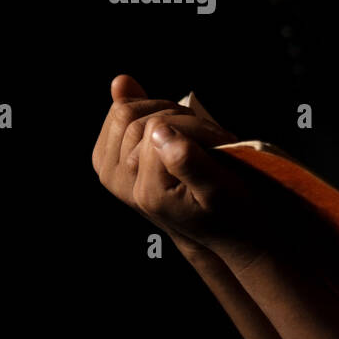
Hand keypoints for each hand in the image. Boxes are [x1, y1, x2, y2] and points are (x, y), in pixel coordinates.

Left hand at [93, 74, 266, 263]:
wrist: (216, 230)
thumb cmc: (229, 210)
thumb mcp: (221, 189)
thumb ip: (188, 160)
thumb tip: (159, 129)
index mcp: (147, 190)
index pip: (157, 127)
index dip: (192, 123)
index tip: (220, 137)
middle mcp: (119, 182)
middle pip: (133, 117)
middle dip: (174, 114)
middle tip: (205, 131)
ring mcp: (109, 173)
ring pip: (123, 113)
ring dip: (160, 110)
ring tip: (190, 130)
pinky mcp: (109, 164)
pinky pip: (116, 120)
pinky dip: (139, 108)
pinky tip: (160, 115)